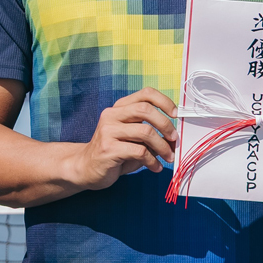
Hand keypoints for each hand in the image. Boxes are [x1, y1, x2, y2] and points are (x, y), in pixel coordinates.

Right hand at [62, 88, 177, 191]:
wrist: (86, 168)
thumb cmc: (114, 152)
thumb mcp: (132, 138)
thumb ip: (149, 133)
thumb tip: (173, 136)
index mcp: (119, 108)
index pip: (145, 93)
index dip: (164, 101)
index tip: (176, 114)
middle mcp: (112, 115)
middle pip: (145, 109)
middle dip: (165, 124)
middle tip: (174, 139)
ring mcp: (108, 131)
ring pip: (145, 132)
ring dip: (162, 146)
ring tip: (168, 157)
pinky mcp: (108, 149)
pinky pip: (139, 152)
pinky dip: (152, 161)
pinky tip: (155, 167)